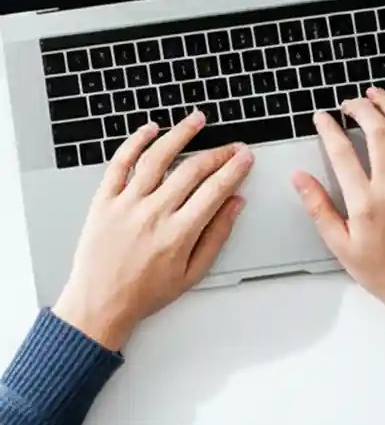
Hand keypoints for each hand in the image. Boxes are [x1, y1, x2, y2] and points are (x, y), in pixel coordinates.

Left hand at [53, 111, 252, 350]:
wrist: (98, 303)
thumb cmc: (145, 292)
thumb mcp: (193, 272)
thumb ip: (217, 235)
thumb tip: (236, 204)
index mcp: (178, 234)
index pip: (215, 189)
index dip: (235, 169)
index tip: (245, 157)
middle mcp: (153, 214)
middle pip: (192, 170)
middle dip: (218, 153)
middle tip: (231, 146)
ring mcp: (126, 205)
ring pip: (157, 158)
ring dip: (180, 135)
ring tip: (197, 120)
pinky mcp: (104, 201)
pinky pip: (119, 164)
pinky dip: (134, 143)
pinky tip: (150, 129)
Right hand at [293, 88, 384, 329]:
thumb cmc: (384, 272)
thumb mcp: (340, 246)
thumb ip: (318, 208)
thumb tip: (300, 179)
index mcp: (365, 203)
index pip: (342, 151)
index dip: (329, 128)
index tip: (322, 117)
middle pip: (378, 131)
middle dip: (361, 108)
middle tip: (350, 103)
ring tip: (378, 95)